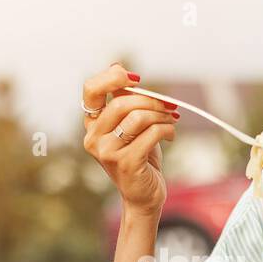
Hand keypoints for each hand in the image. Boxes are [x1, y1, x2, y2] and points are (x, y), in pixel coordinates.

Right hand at [81, 63, 178, 218]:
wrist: (143, 195)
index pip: (91, 90)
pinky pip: (151, 133)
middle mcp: (93, 138)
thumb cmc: (139, 156)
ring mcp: (107, 152)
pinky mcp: (125, 162)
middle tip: (169, 106)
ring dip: (161, 115)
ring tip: (171, 121)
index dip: (112, 77)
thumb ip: (124, 99)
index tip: (136, 78)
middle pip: (121, 103)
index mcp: (92, 124)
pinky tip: (171, 135)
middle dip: (151, 100)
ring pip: (138, 117)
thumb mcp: (130, 124)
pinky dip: (167, 129)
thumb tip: (118, 66)